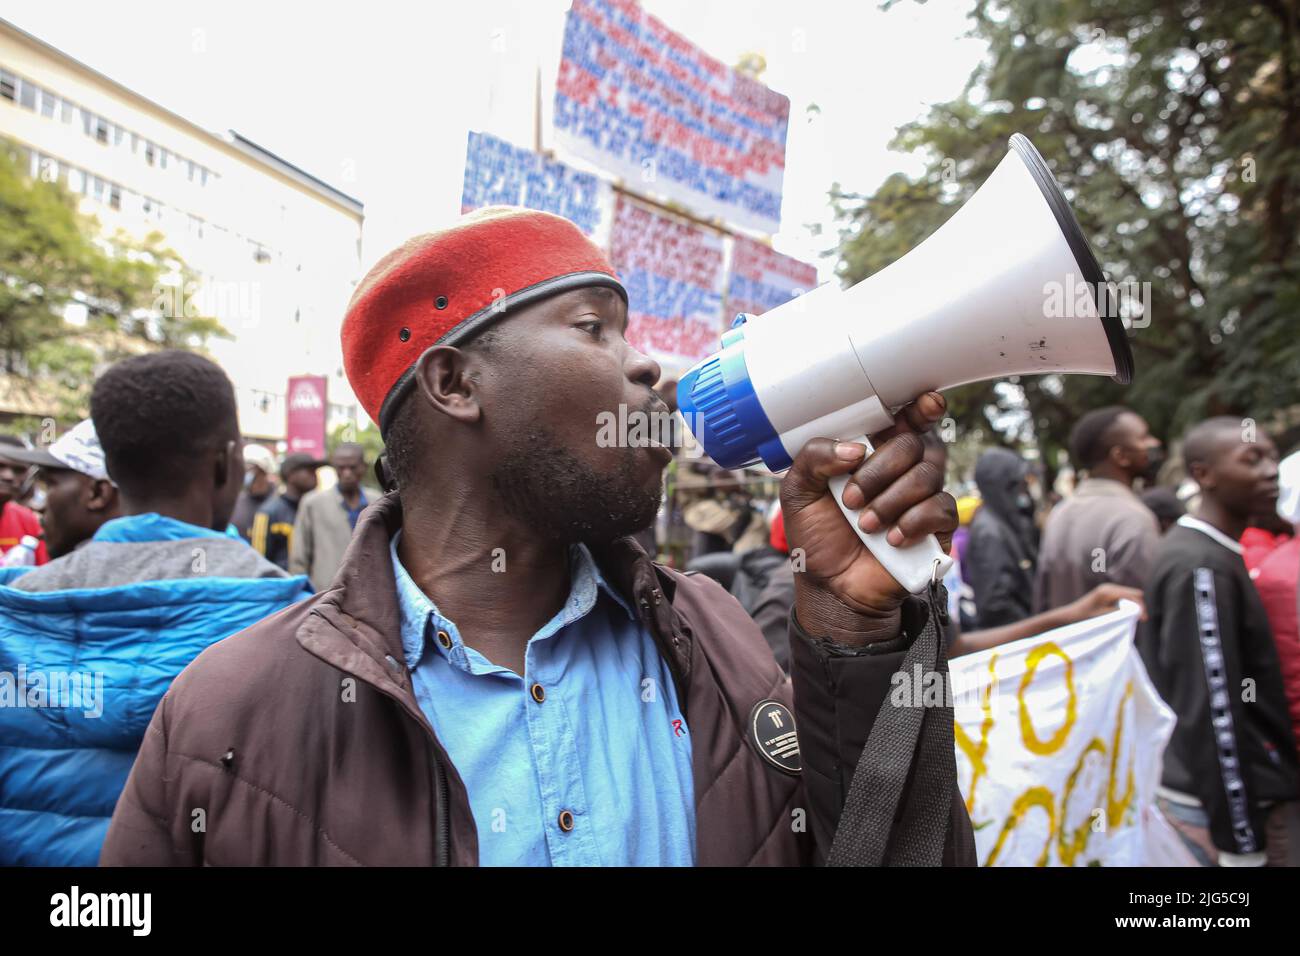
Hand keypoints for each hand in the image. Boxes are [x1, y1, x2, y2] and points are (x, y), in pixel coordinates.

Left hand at [781, 392, 955, 643]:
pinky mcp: (938, 527)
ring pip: (928, 474)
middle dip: (880, 470)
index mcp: (872, 451)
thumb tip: (854, 449)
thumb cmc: (817, 535)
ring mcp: (923, 496)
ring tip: (866, 525)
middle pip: (915, 443)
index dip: (920, 406)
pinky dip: (914, 522)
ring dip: (891, 499)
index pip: (904, 417)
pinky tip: (892, 539)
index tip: (925, 404)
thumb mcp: (798, 491)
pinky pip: (942, 508)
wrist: (830, 587)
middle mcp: (903, 468)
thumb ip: (813, 457)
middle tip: (852, 499)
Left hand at [1062, 583, 1146, 623]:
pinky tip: (1128, 613)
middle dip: (1139, 605)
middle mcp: (1109, 587)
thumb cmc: (1085, 617)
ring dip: (1134, 605)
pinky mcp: (1107, 593)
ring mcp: (1108, 589)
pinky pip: (1123, 597)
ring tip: (1136, 617)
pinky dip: (1128, 605)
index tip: (1144, 619)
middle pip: (1133, 593)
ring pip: (1129, 595)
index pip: (1132, 596)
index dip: (1140, 606)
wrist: (1071, 614)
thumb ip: (1120, 612)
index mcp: (1108, 591)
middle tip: (1142, 619)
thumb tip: (1136, 611)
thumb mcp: (1105, 616)